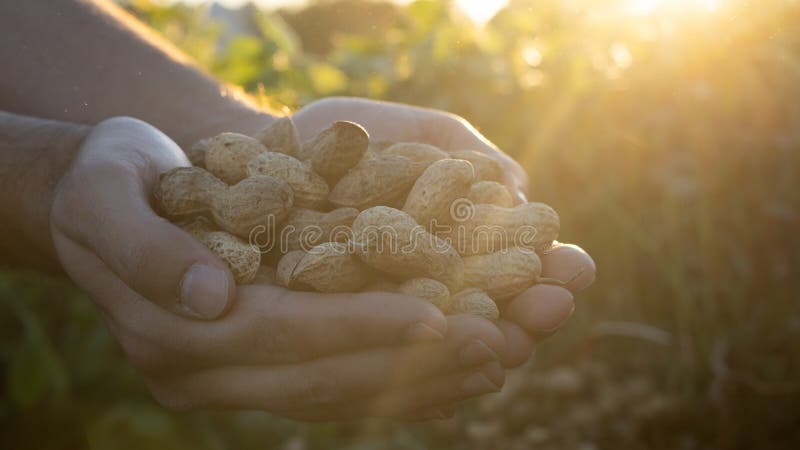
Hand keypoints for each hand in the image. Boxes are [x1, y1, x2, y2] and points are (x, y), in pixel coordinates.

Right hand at [49, 116, 509, 419]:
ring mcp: (228, 382)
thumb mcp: (107, 195)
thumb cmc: (111, 181)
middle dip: (412, 364)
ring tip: (493, 360)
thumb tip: (209, 297)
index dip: (362, 326)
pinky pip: (333, 387)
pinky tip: (450, 367)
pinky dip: (394, 380)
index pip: (282, 334)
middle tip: (495, 343)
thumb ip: (147, 248)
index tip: (440, 314)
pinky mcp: (254, 374)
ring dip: (418, 383)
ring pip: (336, 394)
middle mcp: (199, 372)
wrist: (104, 199)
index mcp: (168, 330)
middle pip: (321, 377)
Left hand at [292, 97, 596, 367]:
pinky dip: (407, 358)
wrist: (269, 154)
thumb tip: (517, 191)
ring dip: (480, 345)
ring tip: (507, 338)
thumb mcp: (423, 133)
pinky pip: (376, 356)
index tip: (575, 266)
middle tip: (552, 307)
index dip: (554, 272)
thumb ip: (471, 156)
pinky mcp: (341, 336)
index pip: (521, 270)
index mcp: (465, 249)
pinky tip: (429, 349)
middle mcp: (436, 291)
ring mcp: (390, 318)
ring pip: (444, 347)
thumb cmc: (354, 139)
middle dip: (529, 314)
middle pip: (495, 318)